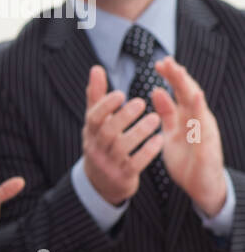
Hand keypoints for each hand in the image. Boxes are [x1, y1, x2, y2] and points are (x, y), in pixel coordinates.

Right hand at [81, 65, 163, 204]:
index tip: (122, 93)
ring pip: (123, 147)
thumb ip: (97, 95)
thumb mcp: (96, 122)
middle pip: (108, 131)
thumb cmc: (102, 143)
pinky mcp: (123, 176)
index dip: (106, 106)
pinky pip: (135, 164)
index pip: (94, 117)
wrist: (101, 182)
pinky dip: (148, 151)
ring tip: (155, 118)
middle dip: (124, 117)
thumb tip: (96, 68)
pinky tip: (160, 140)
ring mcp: (109, 163)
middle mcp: (96, 147)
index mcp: (91, 132)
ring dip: (139, 132)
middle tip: (141, 103)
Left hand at [153, 56, 226, 215]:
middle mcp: (198, 120)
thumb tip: (157, 91)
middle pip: (189, 93)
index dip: (171, 77)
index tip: (159, 62)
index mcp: (188, 117)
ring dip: (188, 86)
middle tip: (165, 60)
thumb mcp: (171, 133)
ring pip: (197, 104)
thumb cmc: (187, 159)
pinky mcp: (207, 144)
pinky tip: (197, 96)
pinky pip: (203, 125)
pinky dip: (200, 109)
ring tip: (178, 71)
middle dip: (178, 76)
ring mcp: (204, 131)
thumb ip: (166, 113)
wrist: (202, 187)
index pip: (180, 92)